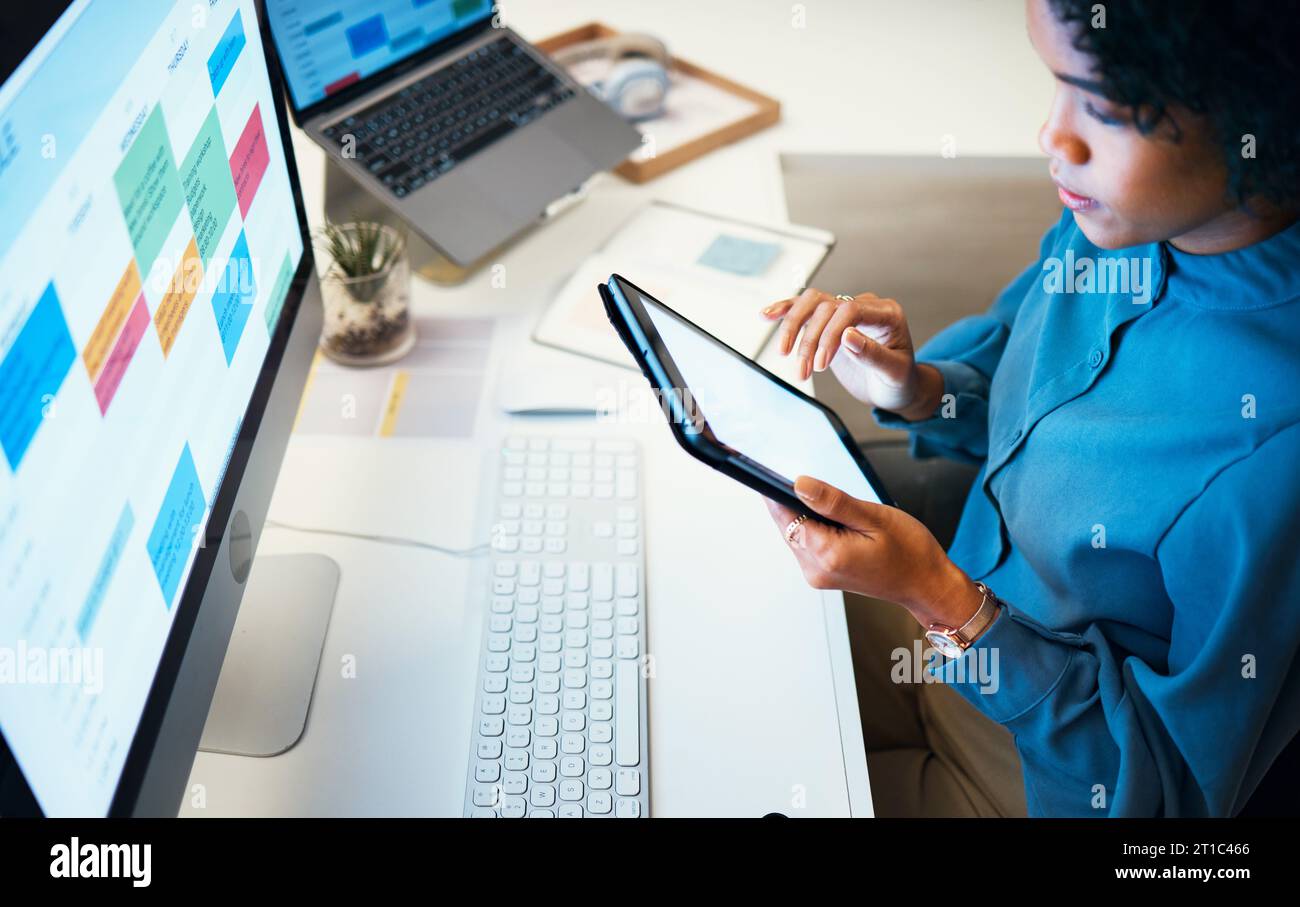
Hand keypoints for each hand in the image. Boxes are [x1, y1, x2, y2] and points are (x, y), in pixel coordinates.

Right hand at [761, 289, 941, 419]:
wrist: (895, 389)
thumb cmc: (900, 382)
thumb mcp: (893, 373)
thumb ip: (873, 354)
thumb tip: (847, 336)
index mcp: (886, 314)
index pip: (851, 310)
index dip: (831, 334)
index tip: (820, 364)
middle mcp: (865, 306)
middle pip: (827, 307)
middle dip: (811, 340)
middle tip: (804, 371)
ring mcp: (846, 311)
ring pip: (812, 304)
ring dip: (794, 327)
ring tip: (784, 353)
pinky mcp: (830, 322)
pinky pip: (805, 310)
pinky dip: (786, 311)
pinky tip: (767, 315)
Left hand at [765, 475, 983, 628]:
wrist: (926, 585)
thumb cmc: (910, 552)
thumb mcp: (874, 517)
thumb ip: (833, 501)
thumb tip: (799, 484)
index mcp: (827, 555)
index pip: (784, 515)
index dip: (780, 491)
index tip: (782, 474)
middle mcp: (816, 570)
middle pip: (787, 525)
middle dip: (798, 503)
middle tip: (827, 491)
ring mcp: (818, 576)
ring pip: (796, 534)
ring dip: (809, 517)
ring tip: (843, 514)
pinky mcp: (822, 575)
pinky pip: (807, 544)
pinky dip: (817, 529)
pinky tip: (841, 526)